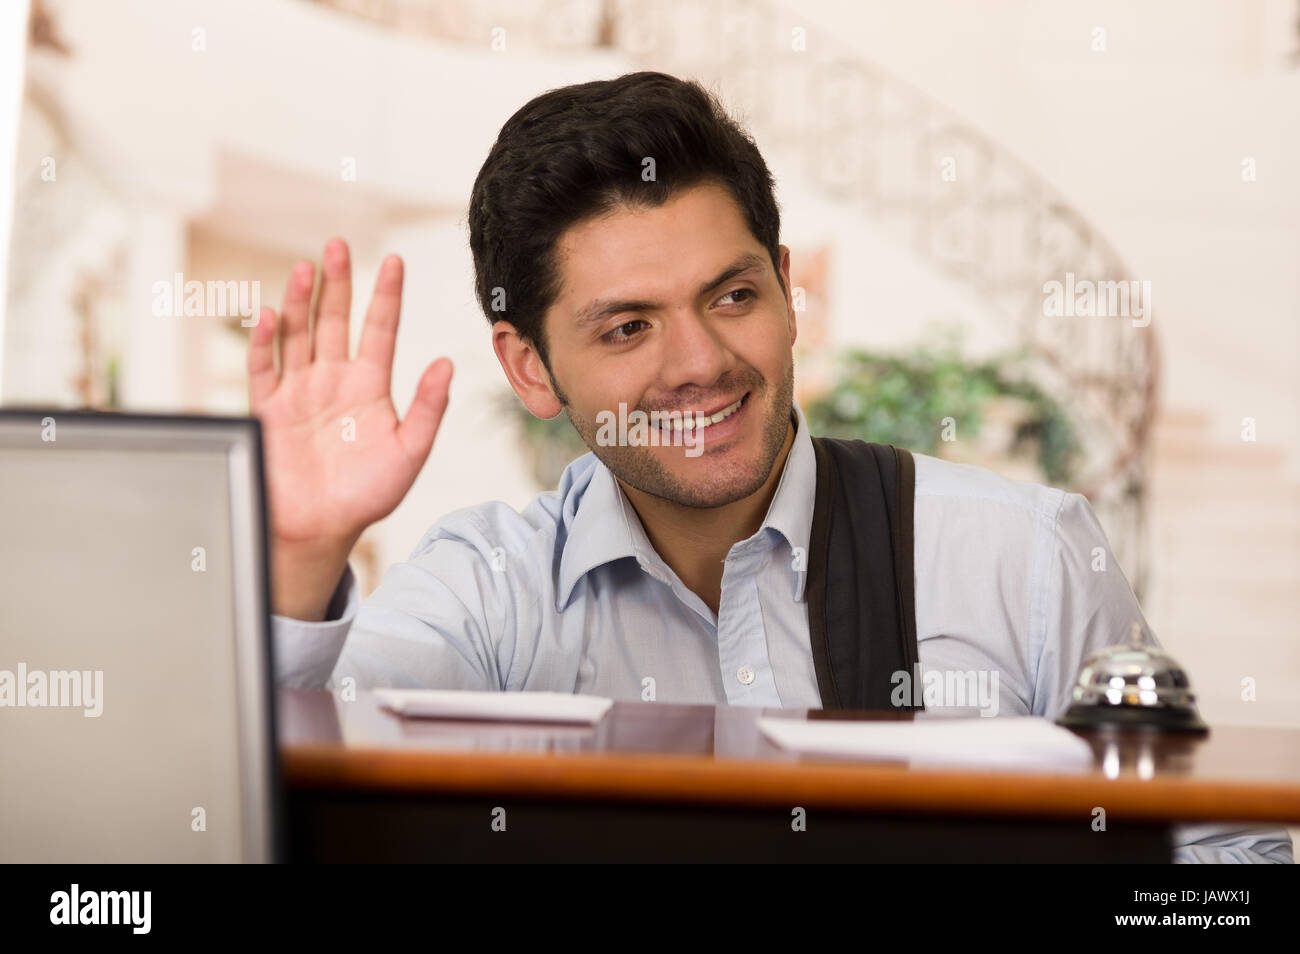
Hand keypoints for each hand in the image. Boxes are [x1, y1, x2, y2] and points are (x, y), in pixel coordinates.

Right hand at [248, 239, 452, 617]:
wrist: (319, 528)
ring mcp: (299, 391)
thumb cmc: (366, 495)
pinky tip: (270, 315)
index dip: (386, 296)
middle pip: (334, 320)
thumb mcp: (409, 452)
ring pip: (298, 334)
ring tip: (305, 268)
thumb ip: (427, 408)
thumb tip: (445, 365)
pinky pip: (265, 368)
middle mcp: (333, 381)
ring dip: (299, 302)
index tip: (395, 260)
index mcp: (369, 387)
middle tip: (336, 244)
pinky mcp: (268, 409)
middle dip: (336, 283)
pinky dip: (266, 342)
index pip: (380, 330)